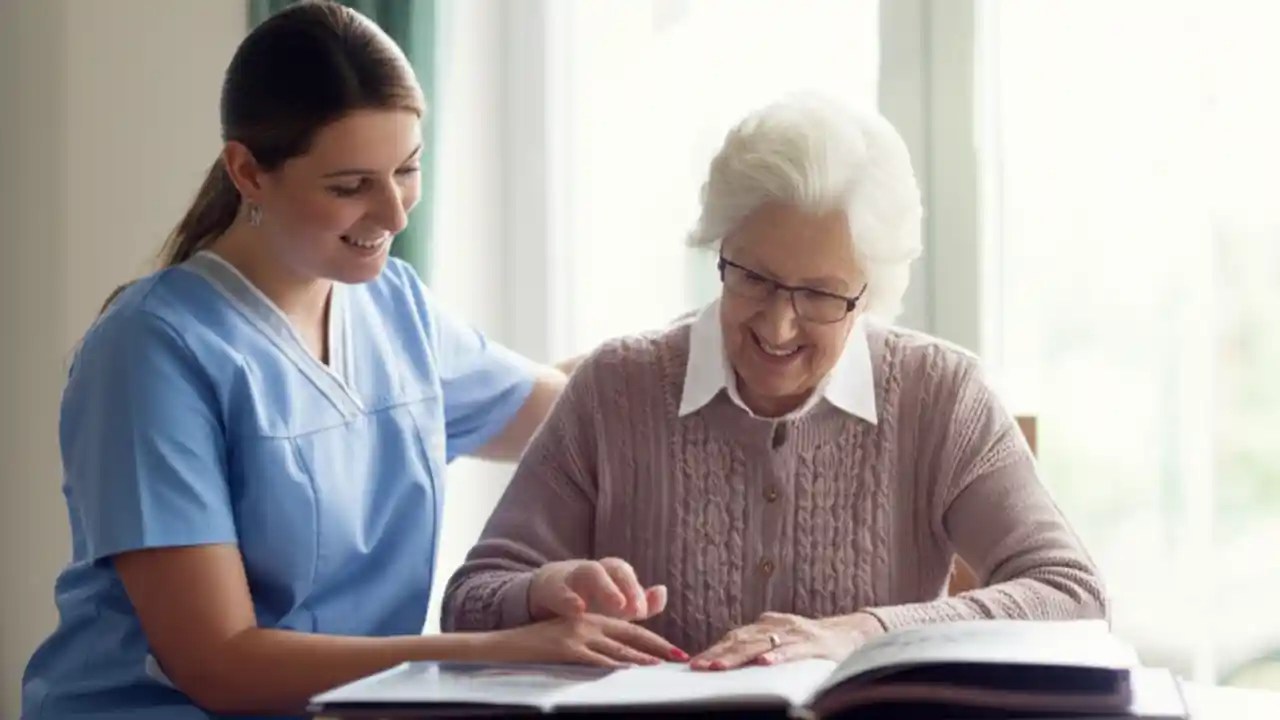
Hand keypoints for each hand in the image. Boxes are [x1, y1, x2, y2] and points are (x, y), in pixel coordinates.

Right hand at [485, 614, 688, 667]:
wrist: (508, 644)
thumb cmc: (540, 646)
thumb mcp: (570, 638)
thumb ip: (595, 644)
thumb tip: (622, 661)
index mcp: (592, 619)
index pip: (630, 630)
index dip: (654, 640)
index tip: (674, 651)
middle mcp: (588, 623)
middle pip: (630, 635)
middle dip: (657, 646)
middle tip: (679, 656)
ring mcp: (577, 635)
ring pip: (616, 647)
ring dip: (641, 657)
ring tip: (661, 665)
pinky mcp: (566, 649)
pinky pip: (594, 658)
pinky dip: (613, 664)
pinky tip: (627, 670)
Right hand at [529, 558, 667, 621]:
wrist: (550, 592)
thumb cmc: (590, 600)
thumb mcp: (617, 605)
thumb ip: (643, 602)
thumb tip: (662, 591)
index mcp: (610, 574)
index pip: (626, 574)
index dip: (635, 590)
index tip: (641, 612)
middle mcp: (595, 571)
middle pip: (612, 568)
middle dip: (625, 586)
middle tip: (632, 608)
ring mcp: (572, 576)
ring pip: (589, 572)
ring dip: (605, 586)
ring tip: (616, 605)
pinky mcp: (551, 587)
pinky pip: (558, 589)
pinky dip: (568, 598)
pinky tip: (577, 610)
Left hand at [689, 611, 884, 670]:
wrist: (851, 633)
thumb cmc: (809, 643)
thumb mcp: (779, 642)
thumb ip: (756, 648)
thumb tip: (722, 664)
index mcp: (765, 625)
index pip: (732, 638)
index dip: (712, 651)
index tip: (693, 665)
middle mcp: (776, 625)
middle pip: (741, 640)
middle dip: (718, 655)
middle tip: (699, 668)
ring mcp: (794, 633)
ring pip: (761, 644)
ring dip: (738, 657)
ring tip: (719, 668)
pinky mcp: (813, 643)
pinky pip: (793, 650)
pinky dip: (778, 656)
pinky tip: (765, 664)